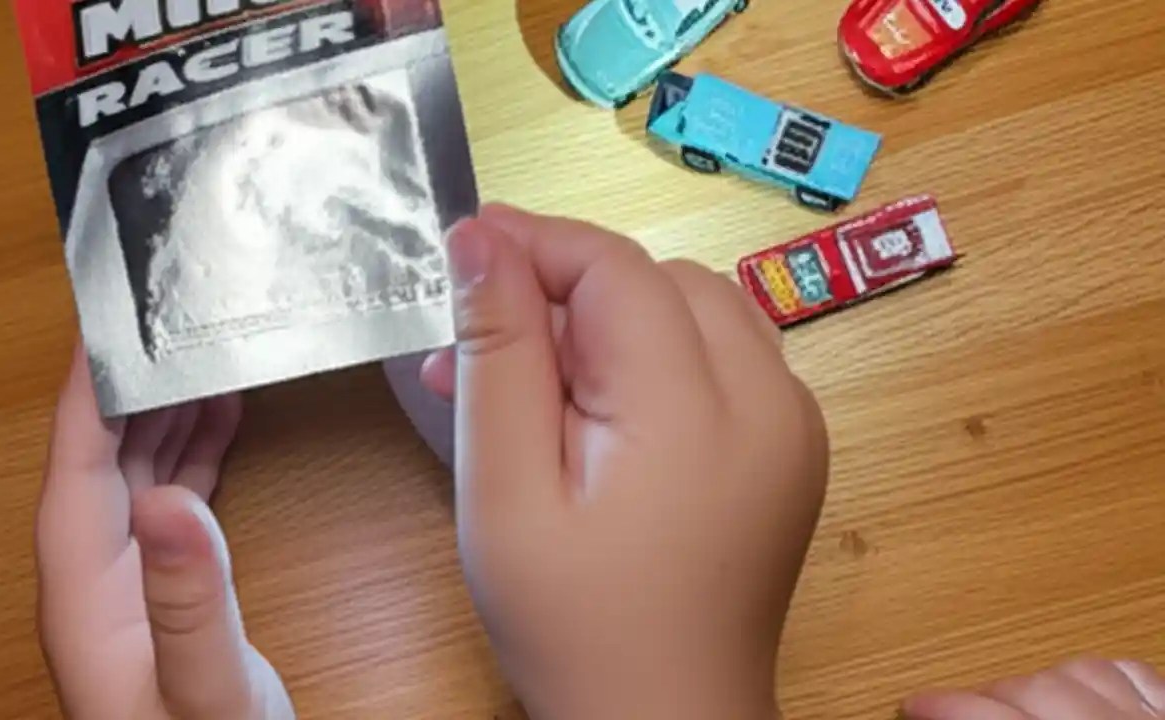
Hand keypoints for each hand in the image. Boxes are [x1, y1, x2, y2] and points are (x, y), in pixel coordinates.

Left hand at [35, 344, 293, 719]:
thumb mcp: (207, 689)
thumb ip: (187, 602)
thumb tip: (168, 497)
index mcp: (85, 589)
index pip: (72, 466)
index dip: (87, 390)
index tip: (110, 317)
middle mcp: (98, 575)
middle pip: (101, 456)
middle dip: (135, 383)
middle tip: (179, 314)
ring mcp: (131, 582)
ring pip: (135, 471)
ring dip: (167, 410)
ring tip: (208, 351)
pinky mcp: (168, 590)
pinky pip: (171, 498)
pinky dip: (194, 451)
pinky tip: (224, 420)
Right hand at [421, 205, 828, 719]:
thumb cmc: (573, 625)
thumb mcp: (506, 493)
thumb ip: (498, 354)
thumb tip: (482, 236)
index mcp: (698, 412)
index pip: (617, 267)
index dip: (536, 245)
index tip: (463, 254)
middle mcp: (771, 399)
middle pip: (661, 280)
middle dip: (569, 291)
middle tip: (485, 350)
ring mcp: (794, 423)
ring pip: (696, 308)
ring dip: (613, 321)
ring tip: (535, 387)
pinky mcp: (793, 445)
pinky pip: (724, 356)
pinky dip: (658, 357)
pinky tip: (602, 413)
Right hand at [903, 656, 1164, 718]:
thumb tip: (950, 716)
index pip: (987, 715)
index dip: (943, 706)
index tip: (912, 705)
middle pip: (1031, 687)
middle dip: (985, 694)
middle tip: (953, 708)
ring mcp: (1152, 718)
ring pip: (1083, 670)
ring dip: (1039, 680)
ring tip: (1012, 698)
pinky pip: (1136, 674)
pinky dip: (1103, 674)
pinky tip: (1084, 681)